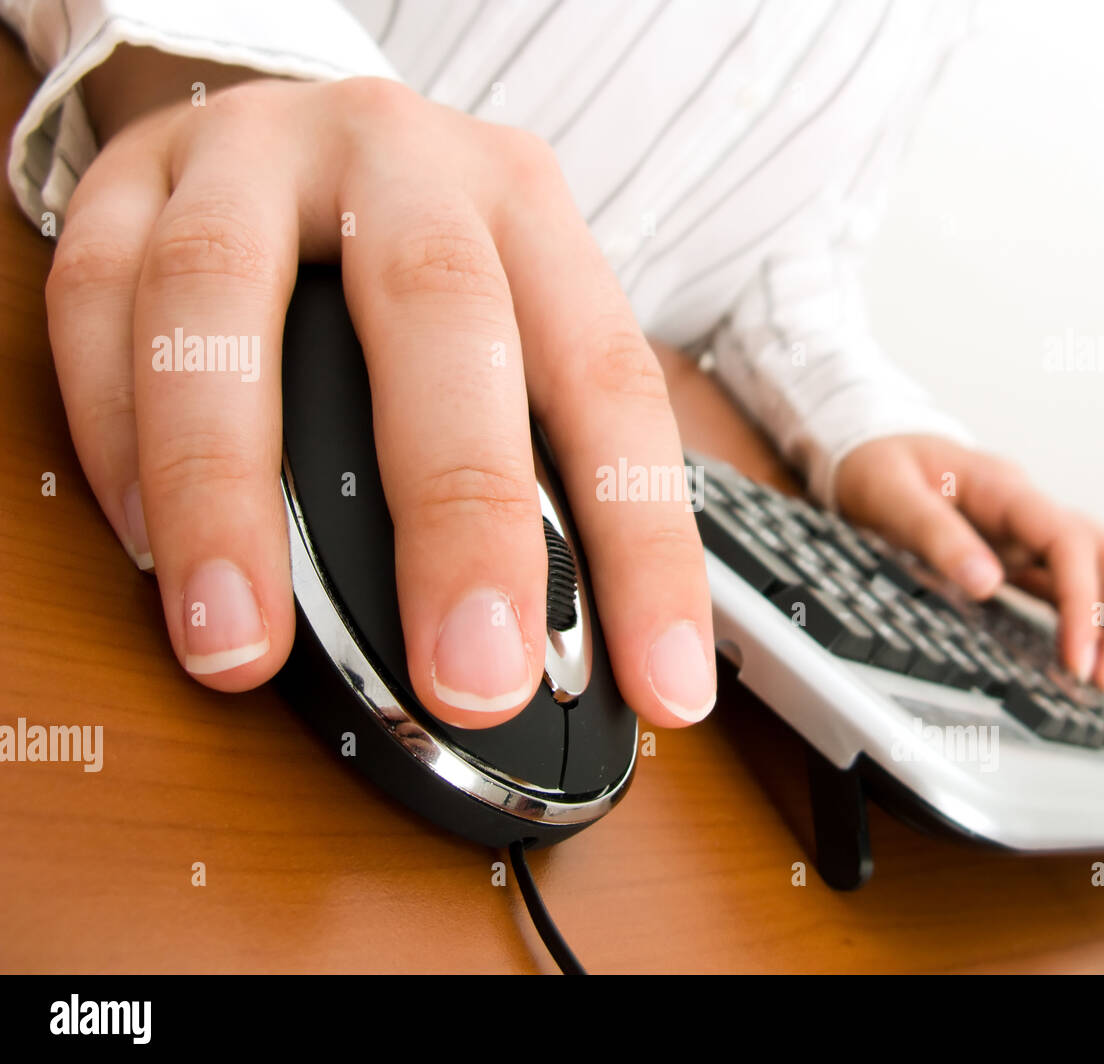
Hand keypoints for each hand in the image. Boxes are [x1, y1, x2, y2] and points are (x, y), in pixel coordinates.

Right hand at [49, 51, 714, 727]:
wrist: (287, 123)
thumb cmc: (410, 250)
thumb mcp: (505, 327)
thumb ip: (534, 463)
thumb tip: (559, 642)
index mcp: (527, 210)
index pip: (609, 382)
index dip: (644, 547)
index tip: (660, 685)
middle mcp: (406, 163)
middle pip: (444, 315)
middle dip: (461, 516)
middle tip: (470, 675)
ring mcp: (259, 154)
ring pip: (225, 295)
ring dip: (228, 486)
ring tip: (244, 639)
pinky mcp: (131, 177)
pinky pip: (102, 300)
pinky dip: (117, 431)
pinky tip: (151, 542)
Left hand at [834, 435, 1103, 691]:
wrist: (870, 447)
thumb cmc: (880, 466)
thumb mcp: (890, 494)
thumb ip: (935, 535)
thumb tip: (985, 583)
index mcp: (1003, 489)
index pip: (1070, 541)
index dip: (1083, 599)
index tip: (1075, 656)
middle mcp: (1028, 511)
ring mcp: (1025, 533)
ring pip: (1098, 569)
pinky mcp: (1015, 554)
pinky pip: (1065, 584)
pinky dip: (1082, 620)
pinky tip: (1081, 658)